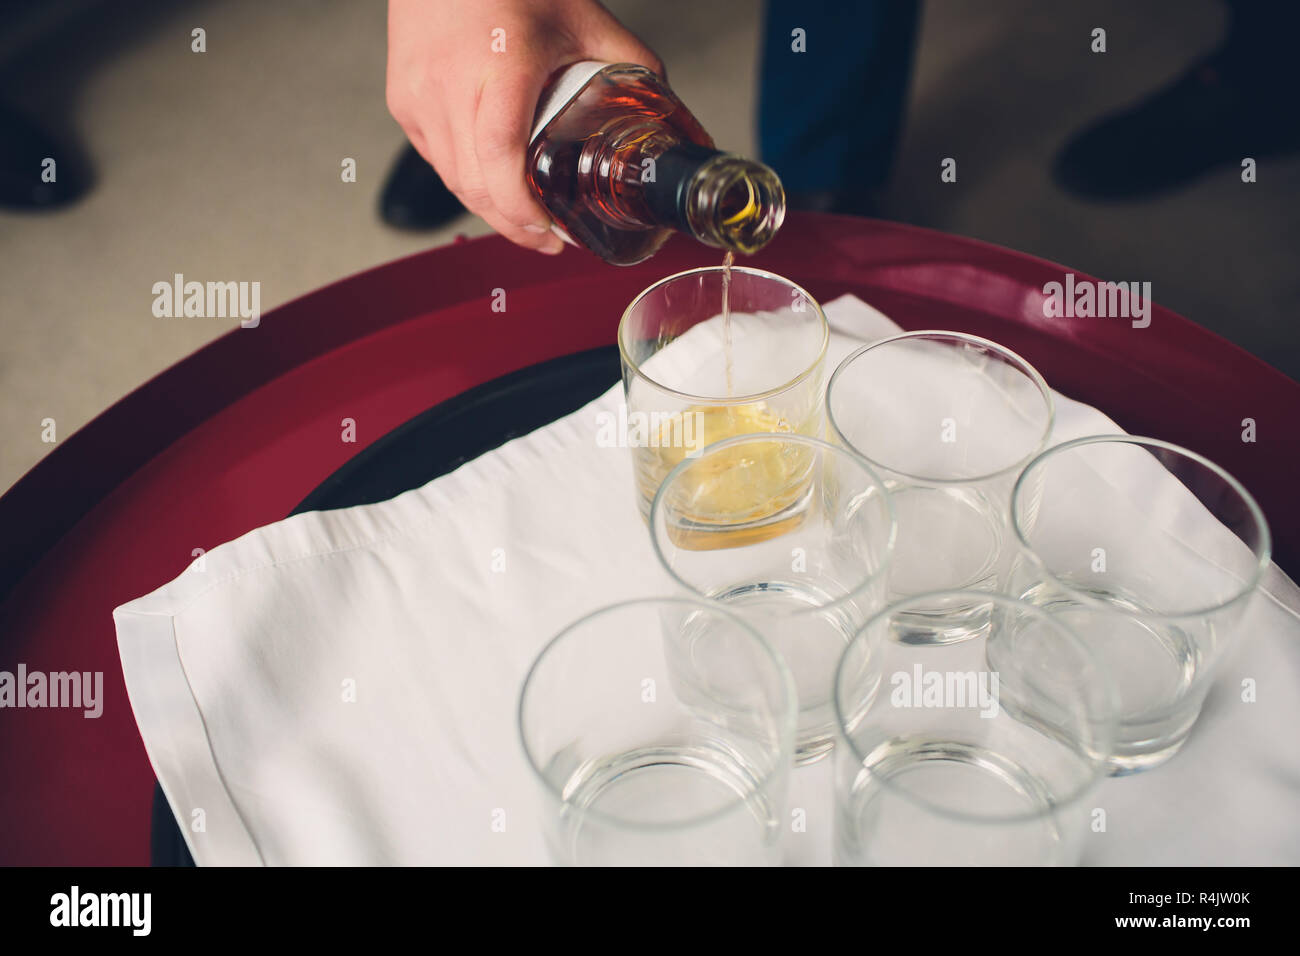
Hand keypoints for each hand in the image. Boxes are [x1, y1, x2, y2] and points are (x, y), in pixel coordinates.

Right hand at [386, 0, 664, 252]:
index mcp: (501, 65)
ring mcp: (418, 97)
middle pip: (474, 186)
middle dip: (513, 226)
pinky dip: (466, 178)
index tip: (551, 232)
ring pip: (453, 181)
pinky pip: (437, 160)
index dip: (522, 209)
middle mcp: (450, 85)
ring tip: (524, 217)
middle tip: (549, 240)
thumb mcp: (584, 17)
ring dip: (489, 208)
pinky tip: (492, 179)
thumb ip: (628, 63)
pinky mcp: (402, 102)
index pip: (500, 155)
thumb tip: (660, 110)